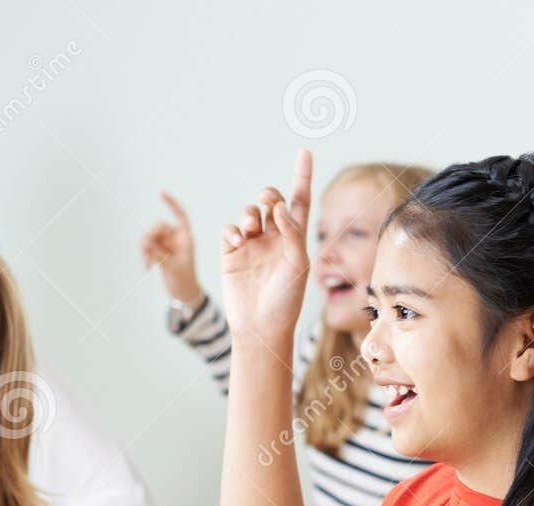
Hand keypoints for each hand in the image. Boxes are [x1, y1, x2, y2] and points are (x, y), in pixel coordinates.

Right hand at [140, 191, 203, 305]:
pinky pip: (147, 246)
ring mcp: (166, 244)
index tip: (161, 193)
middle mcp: (176, 238)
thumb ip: (159, 252)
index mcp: (186, 238)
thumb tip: (146, 242)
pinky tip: (146, 266)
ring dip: (145, 248)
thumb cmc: (184, 280)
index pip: (180, 215)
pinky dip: (145, 254)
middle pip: (158, 227)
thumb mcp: (172, 266)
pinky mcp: (159, 251)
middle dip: (150, 238)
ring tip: (146, 263)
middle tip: (145, 252)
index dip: (171, 203)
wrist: (183, 293)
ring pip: (150, 236)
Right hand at [218, 150, 312, 338]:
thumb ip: (291, 232)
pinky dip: (232, 228)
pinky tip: (237, 240)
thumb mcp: (297, 265)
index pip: (298, 201)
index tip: (304, 151)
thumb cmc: (285, 300)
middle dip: (268, 194)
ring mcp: (251, 244)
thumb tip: (276, 206)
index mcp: (294, 239)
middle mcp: (273, 238)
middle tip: (266, 200)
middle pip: (270, 201)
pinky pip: (229, 228)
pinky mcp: (231, 253)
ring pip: (248, 212)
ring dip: (249, 213)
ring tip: (250, 227)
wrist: (260, 326)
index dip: (301, 176)